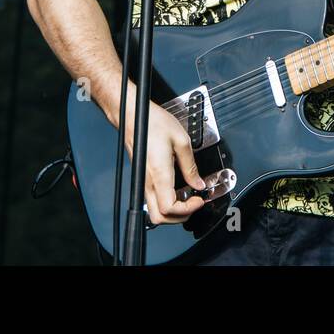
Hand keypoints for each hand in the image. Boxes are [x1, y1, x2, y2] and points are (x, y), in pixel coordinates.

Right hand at [115, 92, 207, 224]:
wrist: (134, 115)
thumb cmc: (152, 123)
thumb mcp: (181, 140)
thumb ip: (190, 166)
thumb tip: (198, 183)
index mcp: (159, 174)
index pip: (169, 208)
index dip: (187, 210)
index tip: (199, 200)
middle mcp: (148, 182)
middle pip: (159, 217)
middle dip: (179, 217)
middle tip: (194, 203)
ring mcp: (144, 181)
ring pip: (154, 211)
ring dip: (172, 212)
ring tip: (187, 199)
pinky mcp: (143, 178)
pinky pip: (153, 200)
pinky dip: (166, 203)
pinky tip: (177, 191)